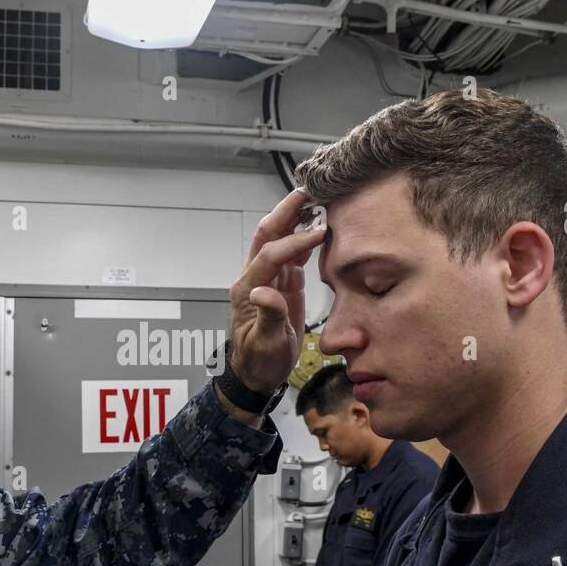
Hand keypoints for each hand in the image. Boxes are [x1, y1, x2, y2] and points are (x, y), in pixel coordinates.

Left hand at [229, 190, 325, 392]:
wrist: (257, 374)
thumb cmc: (260, 361)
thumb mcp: (266, 344)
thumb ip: (268, 316)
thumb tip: (263, 292)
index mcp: (248, 290)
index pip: (271, 256)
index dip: (294, 243)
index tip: (318, 233)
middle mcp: (255, 278)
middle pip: (267, 236)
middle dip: (285, 212)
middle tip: (305, 191)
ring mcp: (269, 280)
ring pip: (278, 241)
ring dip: (294, 220)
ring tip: (315, 200)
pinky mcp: (282, 285)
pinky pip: (290, 256)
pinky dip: (302, 239)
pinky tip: (318, 228)